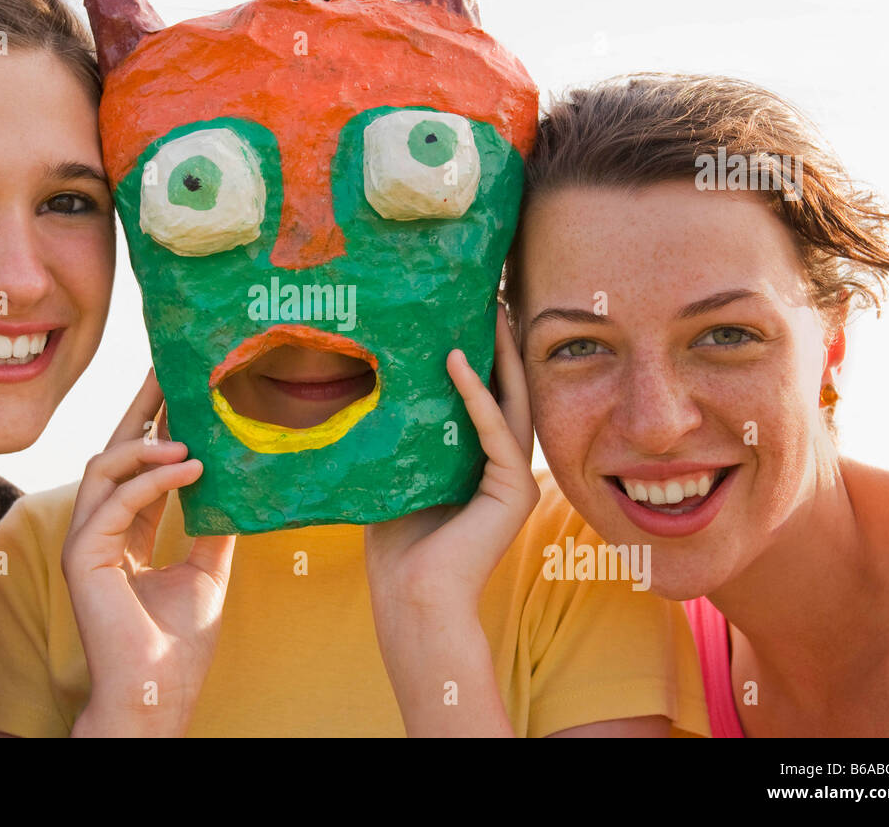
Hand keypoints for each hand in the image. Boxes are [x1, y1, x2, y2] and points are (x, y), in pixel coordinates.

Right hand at [61, 370, 235, 736]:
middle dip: (139, 411)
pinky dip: (151, 480)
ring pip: (103, 469)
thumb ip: (213, 526)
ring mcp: (84, 542)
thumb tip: (239, 484)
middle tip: (166, 371)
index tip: (177, 390)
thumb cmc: (178, 643)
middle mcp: (98, 531)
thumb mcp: (207, 570)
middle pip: (113, 453)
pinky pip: (114, 502)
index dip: (155, 427)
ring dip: (146, 445)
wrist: (157, 691)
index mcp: (123, 534)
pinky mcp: (81, 557)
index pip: (136, 466)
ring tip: (190, 435)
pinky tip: (190, 468)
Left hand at [364, 308, 537, 735]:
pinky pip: (496, 429)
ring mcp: (516, 478)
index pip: (489, 396)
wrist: (412, 596)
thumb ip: (401, 431)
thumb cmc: (397, 541)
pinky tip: (459, 358)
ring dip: (500, 354)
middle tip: (491, 293)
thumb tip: (372, 377)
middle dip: (502, 341)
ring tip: (488, 308)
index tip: (470, 309)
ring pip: (514, 401)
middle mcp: (507, 466)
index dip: (484, 353)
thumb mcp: (397, 470)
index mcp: (483, 462)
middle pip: (511, 389)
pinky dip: (477, 393)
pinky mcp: (514, 489)